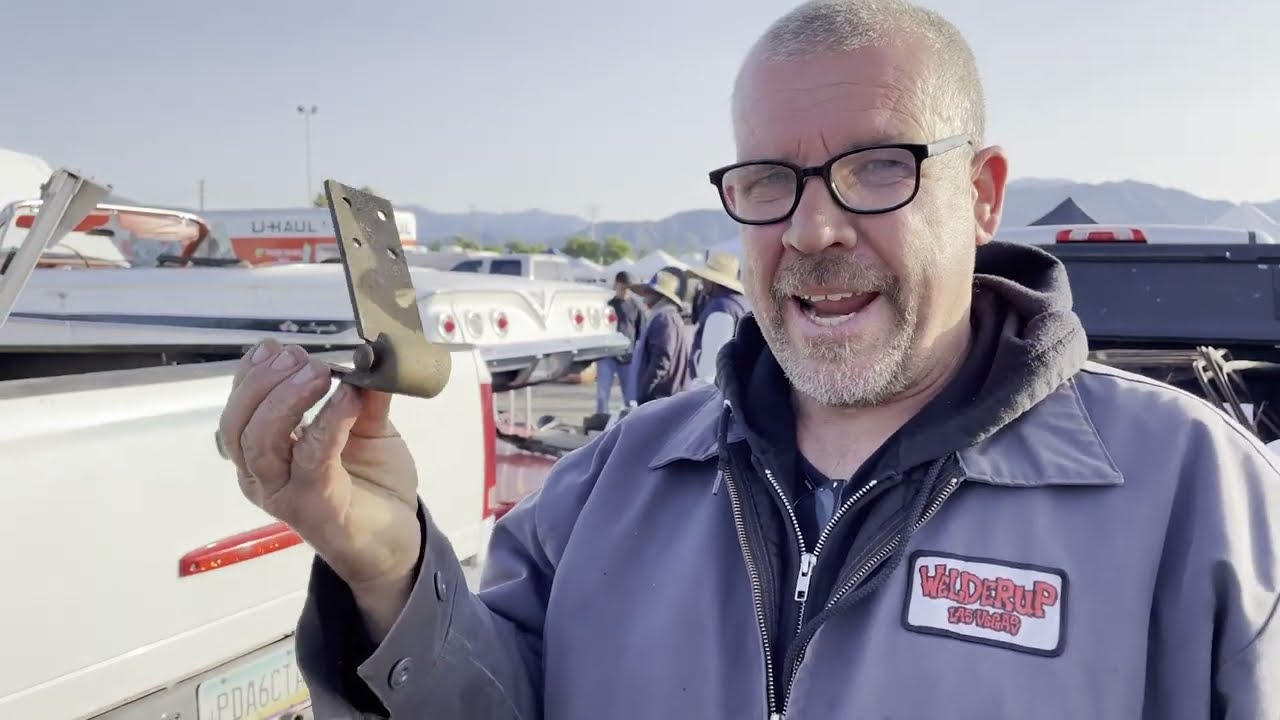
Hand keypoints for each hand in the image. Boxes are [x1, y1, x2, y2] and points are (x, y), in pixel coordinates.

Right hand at [218, 339, 422, 597]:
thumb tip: (370, 355)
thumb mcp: (368, 427)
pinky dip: (327, 422)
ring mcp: (283, 492)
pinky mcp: (313, 504)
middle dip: (263, 383)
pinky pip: (311, 458)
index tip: (277, 347)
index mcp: (265, 451)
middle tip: (300, 358)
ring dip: (285, 400)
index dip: (252, 373)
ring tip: (318, 373)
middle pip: (238, 425)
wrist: (395, 537)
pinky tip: (347, 399)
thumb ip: (364, 393)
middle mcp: (262, 474)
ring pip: (259, 444)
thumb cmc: (372, 483)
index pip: (240, 407)